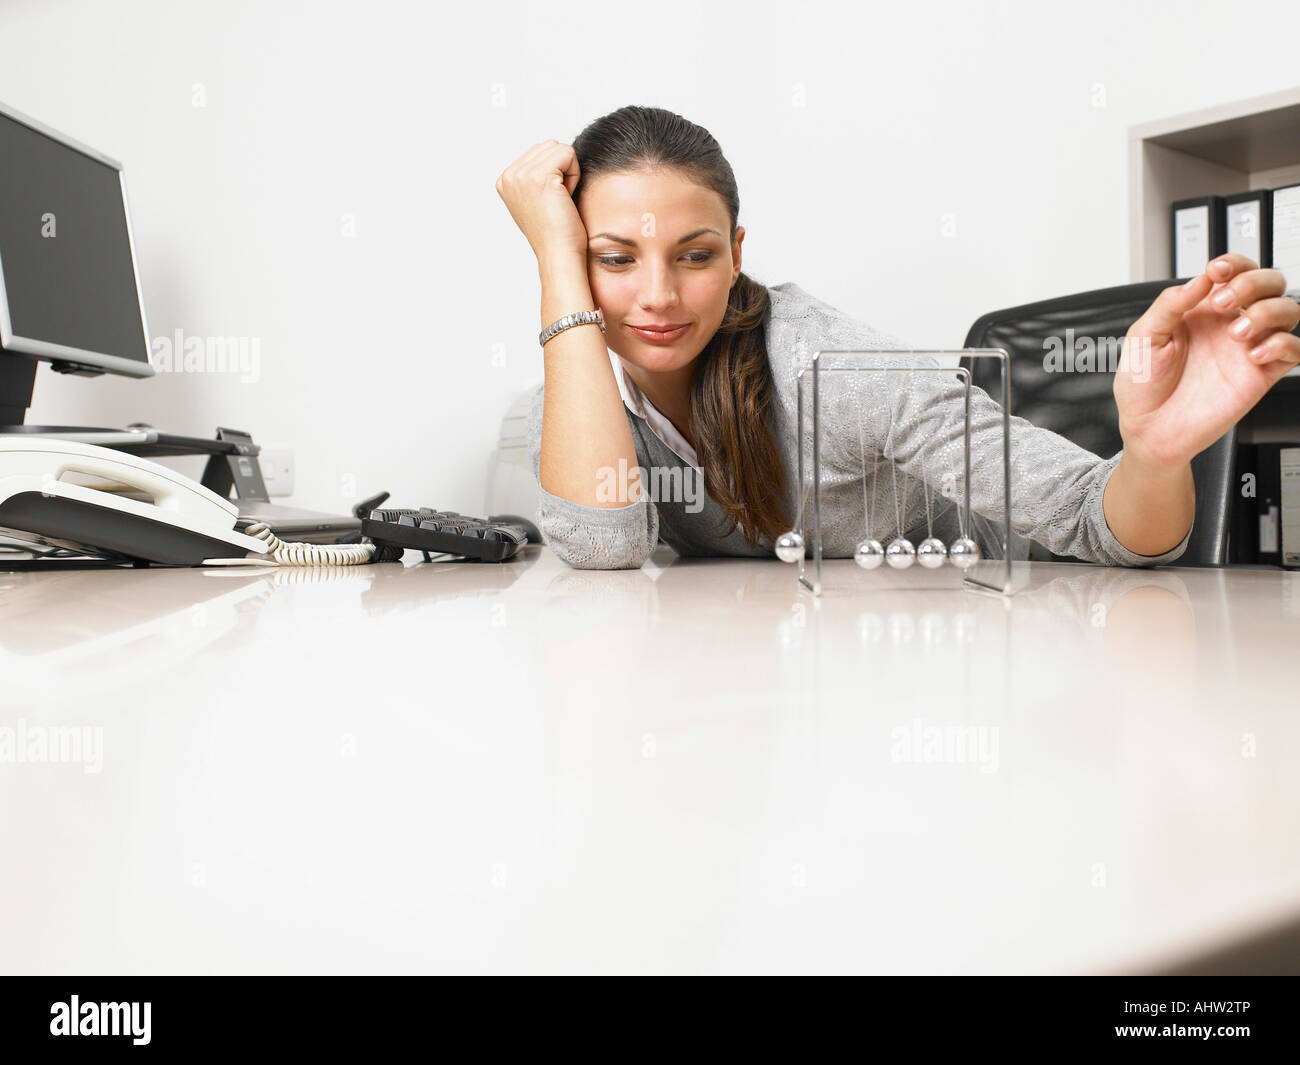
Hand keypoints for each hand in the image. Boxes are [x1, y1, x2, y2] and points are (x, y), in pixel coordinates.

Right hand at [495, 140, 589, 265]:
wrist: (559, 255)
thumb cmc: (555, 234)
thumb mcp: (535, 201)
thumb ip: (534, 177)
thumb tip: (547, 154)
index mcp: (505, 180)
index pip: (538, 152)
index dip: (553, 173)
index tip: (550, 201)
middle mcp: (509, 176)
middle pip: (548, 146)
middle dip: (561, 170)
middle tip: (558, 200)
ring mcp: (522, 175)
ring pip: (558, 148)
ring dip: (568, 172)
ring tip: (561, 199)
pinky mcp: (540, 176)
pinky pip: (569, 154)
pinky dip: (575, 175)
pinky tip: (567, 197)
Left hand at [1114, 253, 1299, 468]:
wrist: (1149, 430)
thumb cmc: (1142, 387)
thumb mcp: (1143, 338)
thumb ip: (1169, 305)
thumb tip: (1198, 280)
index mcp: (1202, 310)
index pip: (1234, 272)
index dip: (1234, 263)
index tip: (1216, 271)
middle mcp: (1229, 324)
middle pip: (1270, 283)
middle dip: (1253, 282)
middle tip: (1224, 302)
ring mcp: (1247, 348)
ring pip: (1288, 310)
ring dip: (1267, 312)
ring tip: (1236, 334)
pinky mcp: (1261, 375)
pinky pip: (1294, 350)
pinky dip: (1281, 345)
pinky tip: (1252, 355)